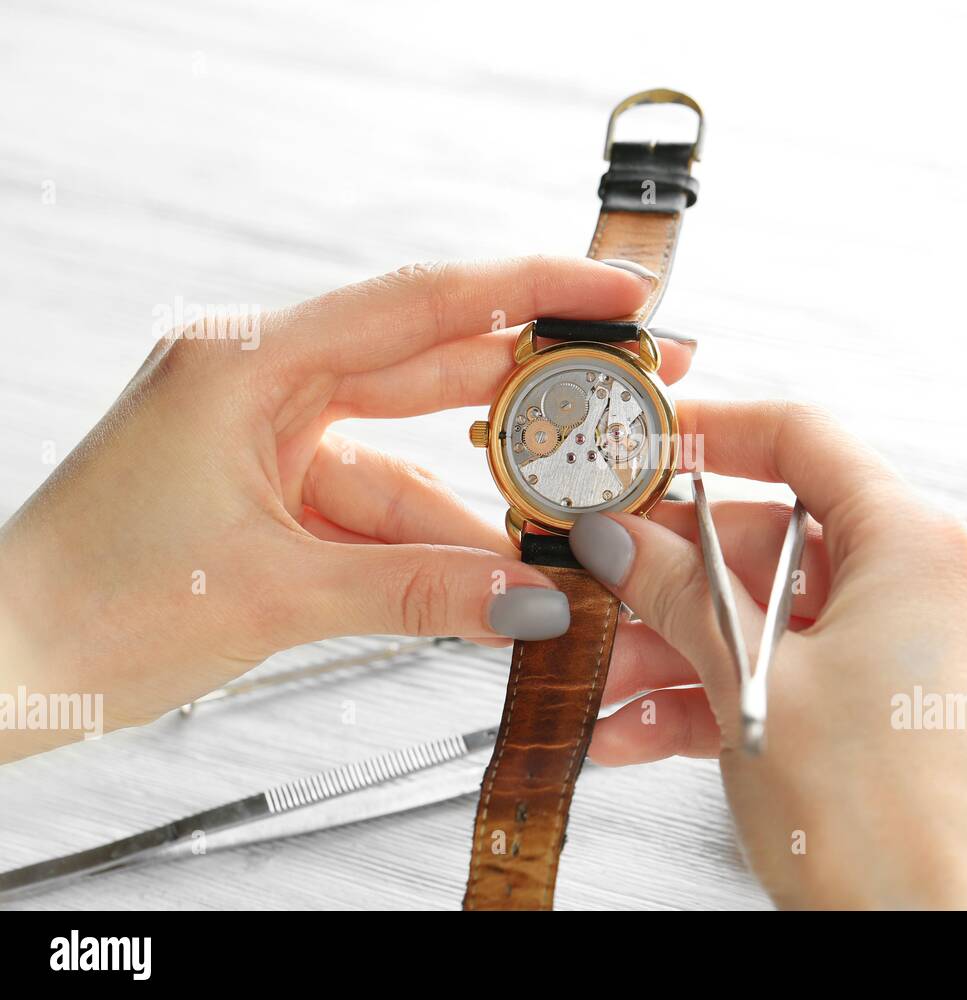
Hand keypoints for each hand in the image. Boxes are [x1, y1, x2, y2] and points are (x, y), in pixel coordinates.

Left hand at [0, 257, 693, 760]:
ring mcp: (266, 438)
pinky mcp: (271, 493)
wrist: (5, 667)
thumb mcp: (272, 592)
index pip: (417, 303)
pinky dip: (429, 545)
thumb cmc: (86, 605)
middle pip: (427, 368)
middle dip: (529, 392)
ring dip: (479, 507)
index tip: (613, 292)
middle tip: (623, 396)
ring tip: (561, 538)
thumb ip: (416, 592)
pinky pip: (374, 507)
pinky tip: (487, 578)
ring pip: (407, 457)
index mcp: (245, 360)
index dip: (530, 291)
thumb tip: (535, 603)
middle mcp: (260, 381)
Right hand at [569, 401, 966, 908]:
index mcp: (921, 549)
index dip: (717, 432)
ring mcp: (917, 654)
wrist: (920, 944)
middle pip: (778, 541)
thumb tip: (620, 537)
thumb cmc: (873, 825)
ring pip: (776, 618)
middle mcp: (933, 589)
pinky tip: (642, 726)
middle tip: (600, 580)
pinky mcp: (896, 711)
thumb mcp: (748, 684)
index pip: (808, 442)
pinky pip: (797, 675)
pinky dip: (724, 692)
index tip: (649, 444)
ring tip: (600, 678)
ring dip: (682, 647)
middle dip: (673, 574)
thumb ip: (678, 592)